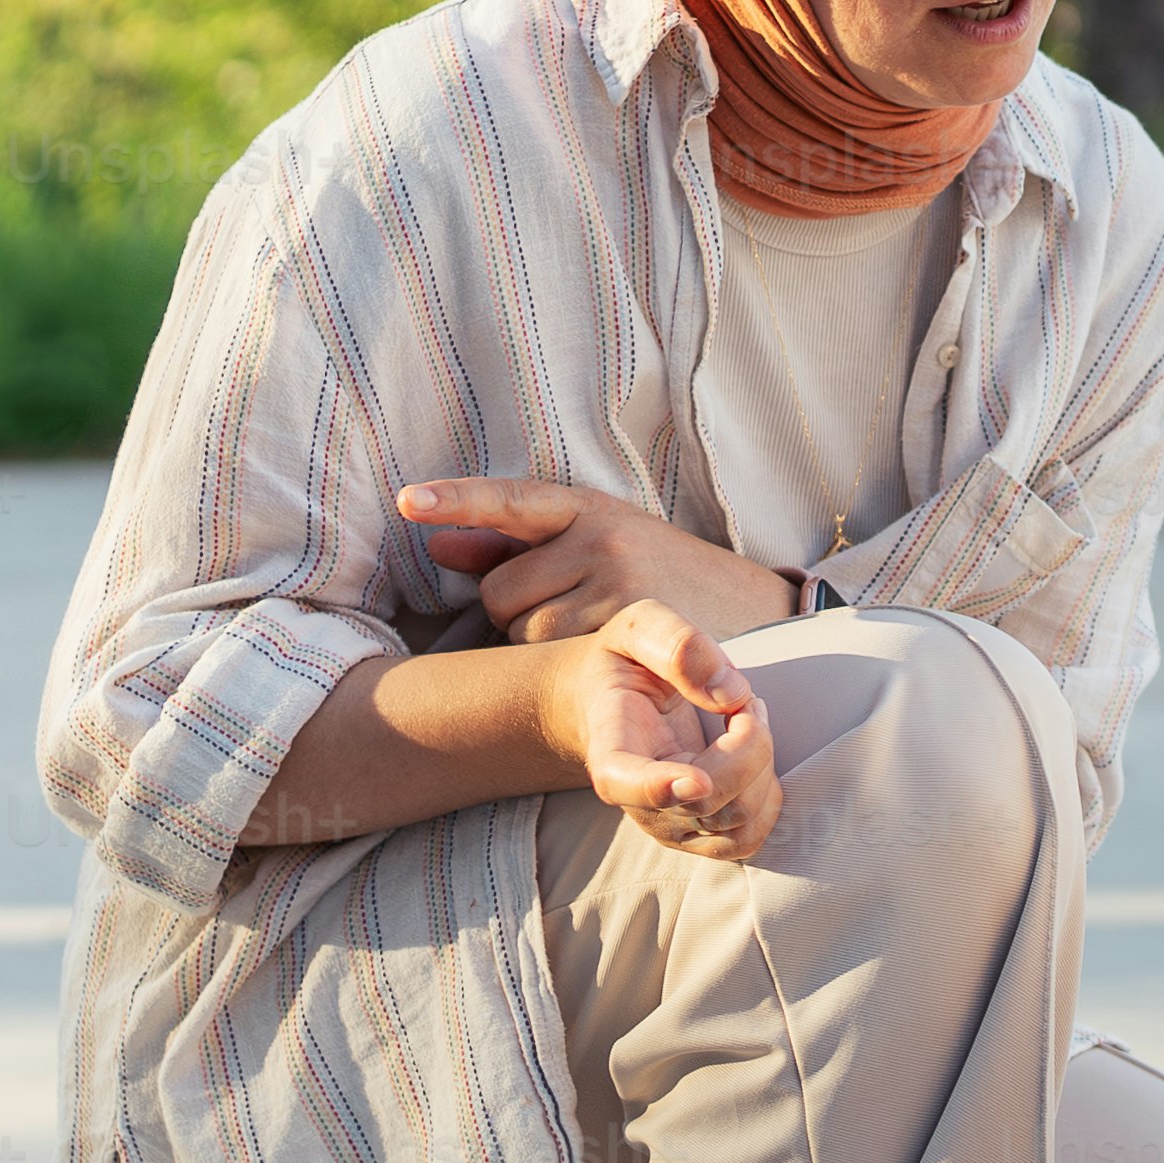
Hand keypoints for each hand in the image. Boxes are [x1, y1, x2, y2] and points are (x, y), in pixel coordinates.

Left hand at [404, 475, 802, 648]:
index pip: (511, 501)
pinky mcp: (626, 626)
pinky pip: (553, 654)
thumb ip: (514, 546)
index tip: (408, 501)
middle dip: (515, 610)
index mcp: (590, 507)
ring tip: (592, 632)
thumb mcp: (596, 547)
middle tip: (570, 610)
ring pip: (522, 628)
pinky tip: (601, 654)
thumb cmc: (661, 579)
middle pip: (501, 589)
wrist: (755, 612)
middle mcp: (600, 537)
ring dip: (539, 641)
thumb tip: (436, 545)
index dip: (457, 500)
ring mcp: (614, 582)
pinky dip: (563, 662)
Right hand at [549, 602, 775, 863]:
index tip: (696, 778)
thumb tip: (732, 694)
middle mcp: (638, 802)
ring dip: (762, 762)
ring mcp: (670, 825)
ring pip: (740, 819)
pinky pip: (751, 833)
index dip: (660, 788)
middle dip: (750, 740)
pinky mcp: (700, 834)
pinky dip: (767, 791)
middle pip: (711, 799)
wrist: (612, 700)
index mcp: (612, 748)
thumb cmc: (627, 663)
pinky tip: (751, 752)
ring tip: (744, 718)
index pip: (624, 783)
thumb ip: (679, 645)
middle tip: (742, 696)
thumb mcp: (641, 626)